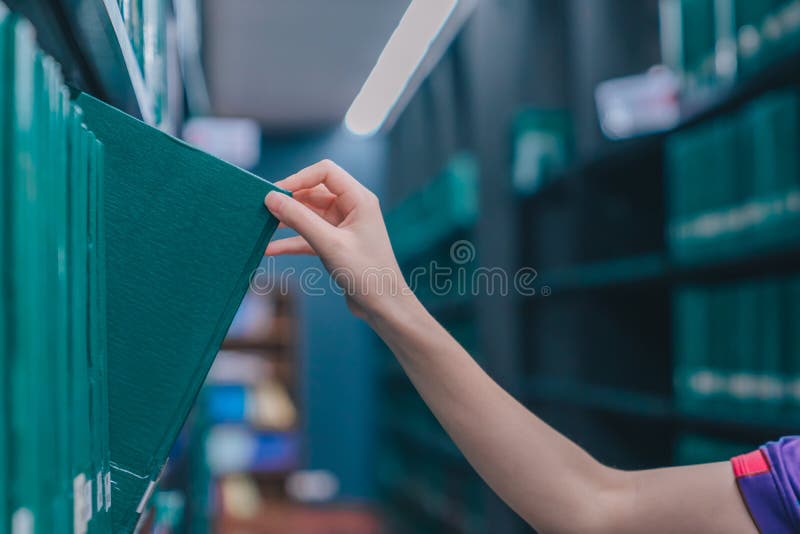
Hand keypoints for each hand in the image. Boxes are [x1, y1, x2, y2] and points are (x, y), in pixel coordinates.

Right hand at [264, 159, 408, 318]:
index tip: (275, 192)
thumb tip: (271, 198)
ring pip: (309, 215)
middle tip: (262, 209)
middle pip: (314, 192)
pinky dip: (291, 241)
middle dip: (289, 200)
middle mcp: (353, 208)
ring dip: (287, 221)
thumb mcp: (329, 244)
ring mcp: (343, 226)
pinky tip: (269, 249)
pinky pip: (309, 236)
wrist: (383, 306)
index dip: (299, 178)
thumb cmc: (366, 273)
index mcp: (359, 199)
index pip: (325, 172)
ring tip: (262, 226)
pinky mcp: (336, 244)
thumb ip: (299, 219)